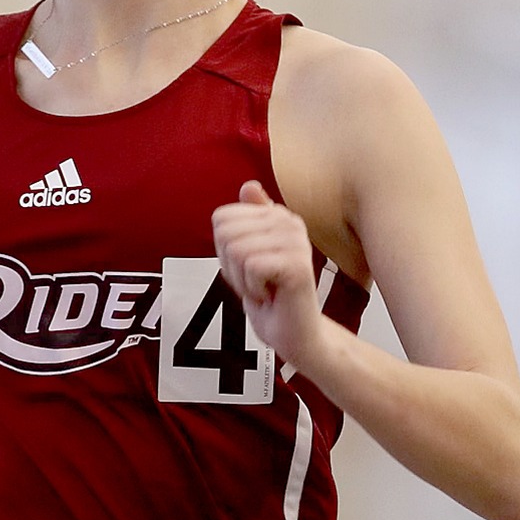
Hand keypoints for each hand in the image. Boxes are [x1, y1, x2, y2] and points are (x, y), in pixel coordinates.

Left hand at [212, 180, 324, 369]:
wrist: (294, 333)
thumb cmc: (270, 296)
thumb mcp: (247, 255)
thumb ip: (246, 222)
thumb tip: (249, 186)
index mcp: (277, 215)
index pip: (222, 218)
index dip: (223, 250)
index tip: (246, 267)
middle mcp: (290, 222)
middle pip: (226, 233)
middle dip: (230, 265)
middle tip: (255, 281)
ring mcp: (296, 242)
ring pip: (237, 250)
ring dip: (242, 280)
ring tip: (264, 288)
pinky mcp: (298, 264)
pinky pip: (251, 267)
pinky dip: (252, 289)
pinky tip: (271, 295)